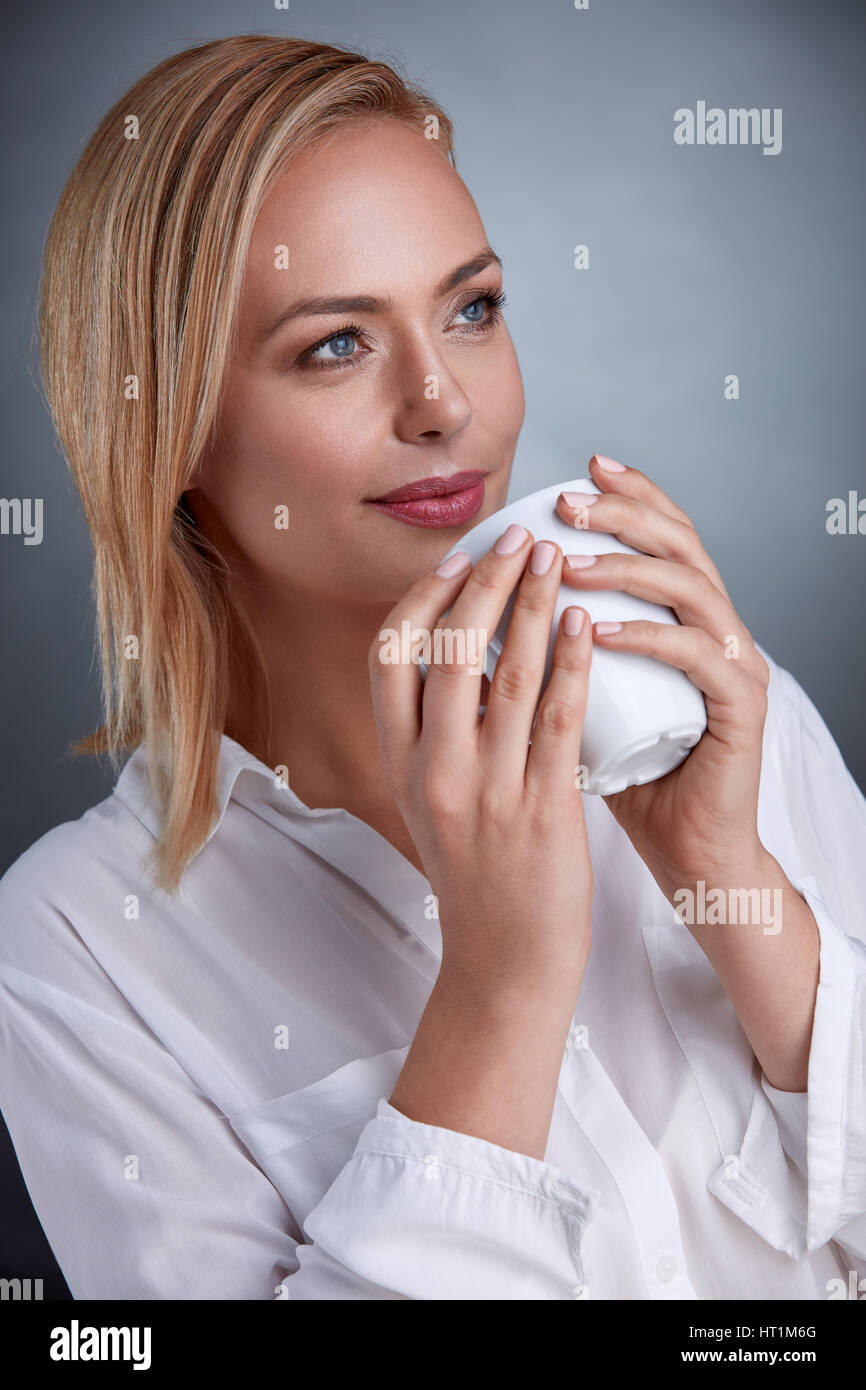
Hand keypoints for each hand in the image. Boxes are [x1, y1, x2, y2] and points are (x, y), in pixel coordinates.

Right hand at [368, 526, 594, 997]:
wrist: (506, 963)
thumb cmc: (478, 878)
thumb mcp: (433, 804)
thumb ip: (437, 738)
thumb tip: (461, 657)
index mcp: (398, 765)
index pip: (390, 658)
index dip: (423, 598)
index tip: (459, 560)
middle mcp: (432, 772)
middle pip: (447, 650)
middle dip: (484, 581)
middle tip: (520, 535)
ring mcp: (485, 792)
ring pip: (505, 672)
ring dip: (532, 603)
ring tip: (556, 557)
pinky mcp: (540, 811)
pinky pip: (556, 718)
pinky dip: (570, 661)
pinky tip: (585, 623)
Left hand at [557, 455, 769, 893]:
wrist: (686, 848)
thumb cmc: (627, 777)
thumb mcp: (576, 704)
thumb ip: (544, 661)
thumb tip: (471, 622)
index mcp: (682, 619)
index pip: (662, 537)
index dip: (629, 495)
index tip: (575, 470)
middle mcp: (717, 627)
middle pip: (682, 543)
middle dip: (623, 512)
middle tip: (567, 501)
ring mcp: (737, 662)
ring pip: (692, 589)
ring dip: (626, 568)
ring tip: (568, 562)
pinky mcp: (743, 704)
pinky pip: (701, 654)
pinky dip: (650, 636)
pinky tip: (601, 631)